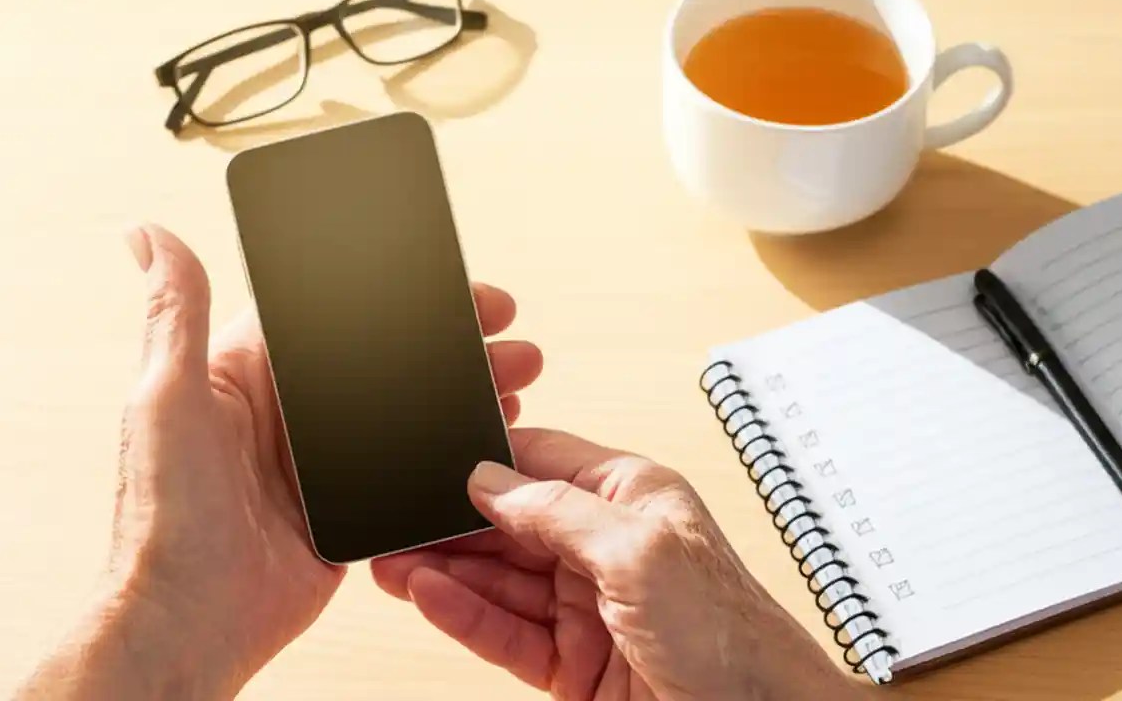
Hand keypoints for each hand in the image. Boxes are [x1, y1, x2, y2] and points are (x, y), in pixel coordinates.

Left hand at [17, 224, 542, 698]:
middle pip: (380, 357)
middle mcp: (285, 414)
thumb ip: (176, 312)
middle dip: (445, 338)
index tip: (444, 277)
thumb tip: (147, 233)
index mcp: (244, 374)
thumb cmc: (163, 516)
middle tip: (500, 323)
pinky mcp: (344, 511)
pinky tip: (486, 437)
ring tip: (513, 375)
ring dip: (457, 388)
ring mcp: (318, 464)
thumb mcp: (167, 398)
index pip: (328, 313)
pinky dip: (447, 450)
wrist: (191, 621)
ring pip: (401, 409)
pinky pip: (404, 469)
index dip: (390, 289)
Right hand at [372, 429, 864, 700]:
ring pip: (500, 580)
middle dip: (451, 522)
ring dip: (444, 570)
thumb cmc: (732, 638)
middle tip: (393, 518)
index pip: (542, 462)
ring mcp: (587, 606)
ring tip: (390, 558)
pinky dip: (463, 615)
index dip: (486, 461)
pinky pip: (506, 632)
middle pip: (510, 523)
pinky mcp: (574, 663)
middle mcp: (606, 546)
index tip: (429, 459)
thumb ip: (559, 511)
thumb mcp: (640, 552)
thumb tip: (491, 480)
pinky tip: (426, 595)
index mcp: (632, 497)